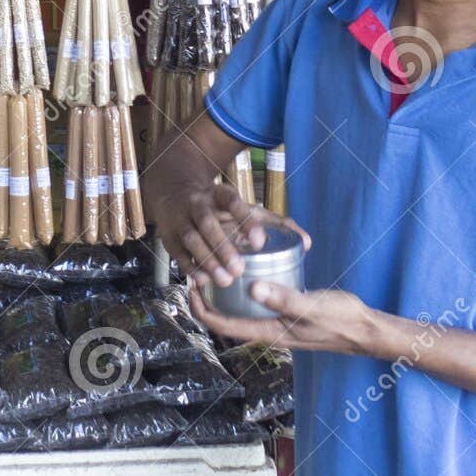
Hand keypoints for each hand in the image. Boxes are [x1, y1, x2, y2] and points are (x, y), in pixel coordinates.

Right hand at [149, 177, 310, 286]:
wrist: (174, 194)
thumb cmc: (220, 207)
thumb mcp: (246, 208)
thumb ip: (277, 224)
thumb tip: (306, 243)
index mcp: (219, 193)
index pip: (232, 201)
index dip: (245, 220)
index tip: (259, 241)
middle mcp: (198, 203)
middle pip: (207, 221)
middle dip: (222, 245)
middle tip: (239, 269)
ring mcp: (180, 219)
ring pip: (190, 237)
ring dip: (206, 259)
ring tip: (224, 279)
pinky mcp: (169, 237)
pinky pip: (177, 252)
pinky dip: (190, 266)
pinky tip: (203, 281)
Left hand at [188, 281, 381, 356]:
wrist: (365, 329)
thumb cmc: (341, 320)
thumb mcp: (311, 307)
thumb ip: (284, 299)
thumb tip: (253, 288)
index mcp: (268, 332)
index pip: (224, 326)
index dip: (202, 309)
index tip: (191, 286)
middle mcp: (268, 330)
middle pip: (227, 318)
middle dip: (209, 298)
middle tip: (198, 271)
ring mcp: (277, 322)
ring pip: (242, 310)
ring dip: (226, 293)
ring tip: (217, 267)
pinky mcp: (286, 312)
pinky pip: (259, 302)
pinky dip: (247, 288)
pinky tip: (250, 268)